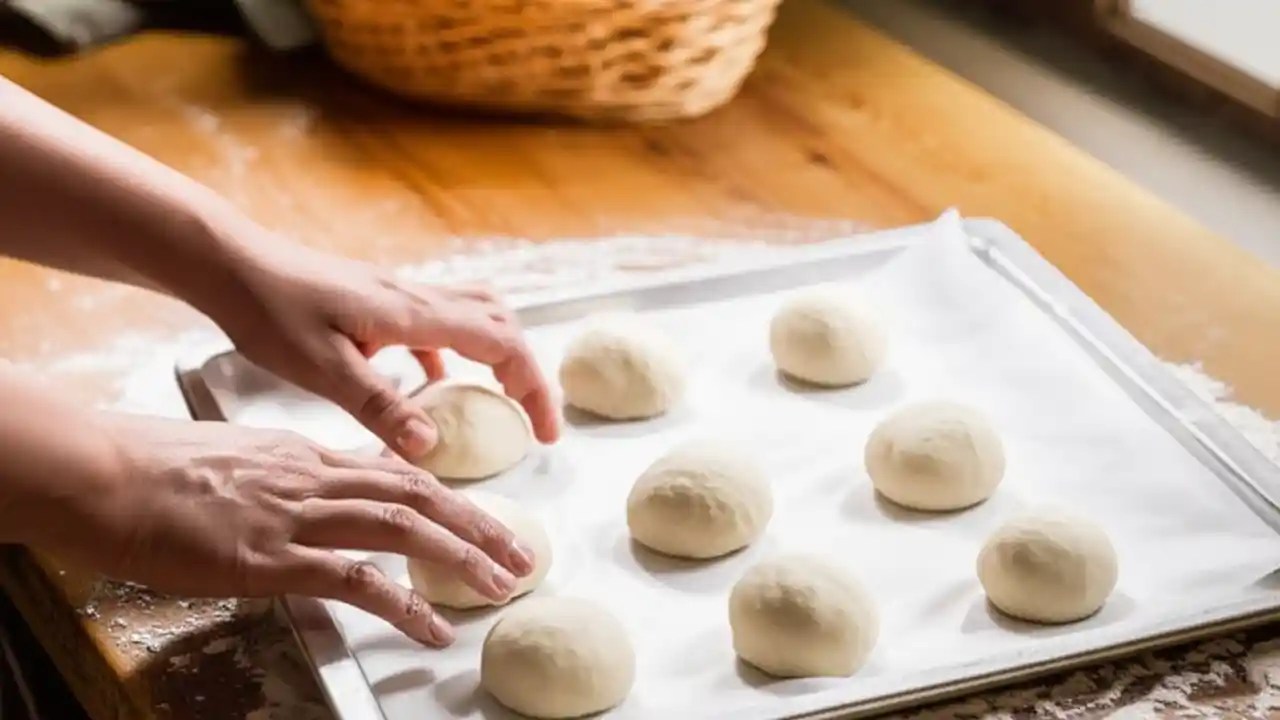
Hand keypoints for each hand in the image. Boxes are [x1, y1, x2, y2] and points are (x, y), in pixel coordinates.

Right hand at [50, 414, 536, 645]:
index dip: (446, 497)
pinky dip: (402, 603)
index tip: (481, 517)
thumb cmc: (157, 467)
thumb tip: (313, 491)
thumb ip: (285, 475)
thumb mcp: (236, 458)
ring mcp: (296, 516)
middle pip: (418, 493)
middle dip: (477, 523)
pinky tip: (432, 625)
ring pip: (402, 527)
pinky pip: (354, 580)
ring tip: (501, 582)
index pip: (395, 472)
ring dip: (460, 556)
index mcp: (307, 456)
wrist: (106, 473)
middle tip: (521, 551)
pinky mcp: (271, 558)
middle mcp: (315, 479)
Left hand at [208, 238, 559, 458]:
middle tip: (534, 419)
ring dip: (501, 353)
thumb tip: (432, 444)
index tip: (545, 432)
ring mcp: (399, 296)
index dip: (534, 387)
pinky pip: (438, 323)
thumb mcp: (321, 369)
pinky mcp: (379, 302)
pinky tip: (435, 385)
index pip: (501, 343)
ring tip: (502, 399)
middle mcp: (417, 298)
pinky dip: (454, 354)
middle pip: (503, 322)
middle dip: (528, 370)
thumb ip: (379, 406)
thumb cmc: (269, 310)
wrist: (232, 263)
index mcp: (412, 314)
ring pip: (478, 314)